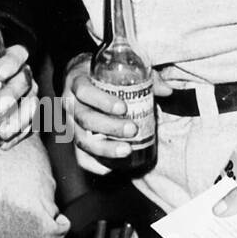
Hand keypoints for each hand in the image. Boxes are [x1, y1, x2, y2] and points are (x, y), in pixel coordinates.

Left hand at [0, 44, 36, 148]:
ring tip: (2, 133)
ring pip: (31, 105)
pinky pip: (31, 125)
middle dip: (11, 96)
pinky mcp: (29, 114)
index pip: (17, 55)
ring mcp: (29, 95)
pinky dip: (19, 136)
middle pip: (25, 82)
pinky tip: (5, 144)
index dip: (11, 63)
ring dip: (18, 120)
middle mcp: (24, 75)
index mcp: (11, 58)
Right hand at [63, 53, 173, 173]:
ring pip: (81, 140)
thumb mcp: (115, 70)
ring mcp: (69, 123)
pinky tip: (110, 168)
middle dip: (109, 127)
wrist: (77, 80)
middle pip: (84, 118)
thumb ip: (141, 77)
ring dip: (104, 148)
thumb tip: (167, 91)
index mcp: (77, 82)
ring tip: (127, 150)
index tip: (123, 108)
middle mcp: (70, 104)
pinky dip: (93, 164)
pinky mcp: (74, 138)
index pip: (84, 91)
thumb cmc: (99, 76)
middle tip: (132, 129)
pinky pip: (79, 156)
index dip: (101, 101)